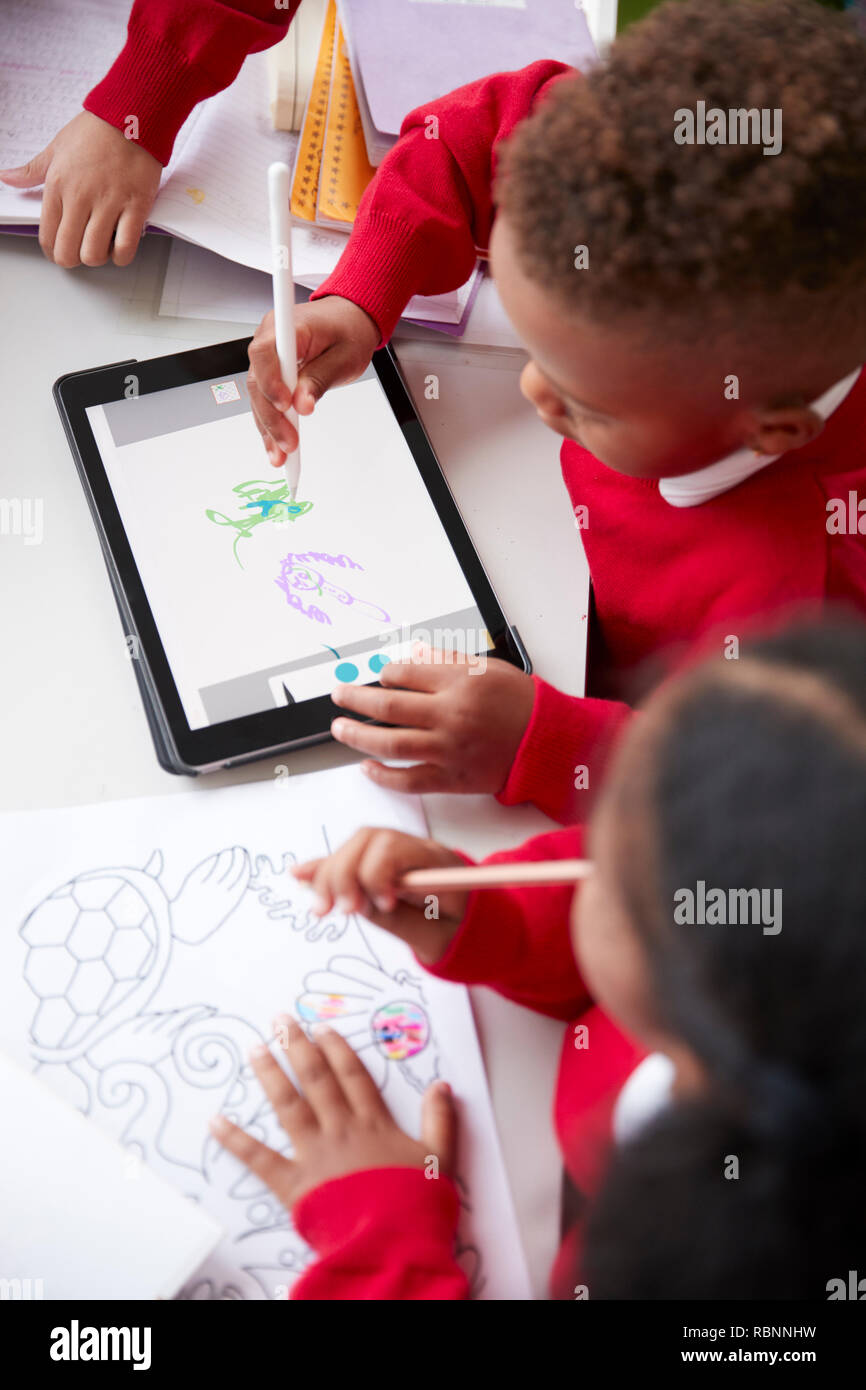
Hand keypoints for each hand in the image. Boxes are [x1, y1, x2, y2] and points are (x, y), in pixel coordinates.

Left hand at [0, 111, 161, 267]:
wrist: (131, 117)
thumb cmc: (95, 131)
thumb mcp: (55, 148)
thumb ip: (31, 171)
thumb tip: (6, 178)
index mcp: (58, 185)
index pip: (47, 237)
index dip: (53, 252)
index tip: (61, 250)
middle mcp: (81, 197)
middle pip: (69, 252)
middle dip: (73, 259)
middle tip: (80, 252)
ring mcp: (109, 203)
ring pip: (95, 254)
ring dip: (97, 258)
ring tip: (101, 246)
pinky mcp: (135, 207)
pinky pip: (125, 247)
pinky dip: (121, 256)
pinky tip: (120, 246)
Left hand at [210, 1015, 456, 1208]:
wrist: (393, 1244)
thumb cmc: (416, 1205)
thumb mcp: (440, 1159)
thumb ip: (441, 1120)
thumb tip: (443, 1085)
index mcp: (374, 1123)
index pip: (352, 1075)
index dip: (337, 1049)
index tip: (322, 1027)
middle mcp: (340, 1129)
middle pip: (316, 1079)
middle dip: (297, 1046)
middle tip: (280, 1020)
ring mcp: (314, 1154)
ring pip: (288, 1105)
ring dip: (270, 1075)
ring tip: (255, 1050)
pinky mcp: (293, 1184)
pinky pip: (259, 1158)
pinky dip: (236, 1140)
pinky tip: (216, 1121)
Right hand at [246, 296, 379, 464]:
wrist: (349, 319)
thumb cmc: (348, 330)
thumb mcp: (343, 356)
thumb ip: (320, 379)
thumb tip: (303, 405)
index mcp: (288, 326)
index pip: (265, 353)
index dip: (270, 381)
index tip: (285, 406)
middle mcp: (270, 338)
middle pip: (258, 380)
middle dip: (271, 416)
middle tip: (288, 443)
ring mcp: (268, 355)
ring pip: (258, 395)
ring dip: (268, 427)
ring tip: (281, 455)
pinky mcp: (270, 370)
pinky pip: (265, 398)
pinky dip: (270, 423)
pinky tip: (275, 446)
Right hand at [293, 826, 467, 963]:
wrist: (476, 925)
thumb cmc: (461, 931)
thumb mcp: (438, 935)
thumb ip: (400, 920)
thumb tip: (359, 905)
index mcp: (437, 859)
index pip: (393, 847)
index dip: (375, 874)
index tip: (379, 906)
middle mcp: (415, 847)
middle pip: (367, 839)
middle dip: (343, 874)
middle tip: (339, 911)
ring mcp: (396, 852)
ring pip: (353, 847)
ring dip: (330, 875)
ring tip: (321, 908)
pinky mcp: (381, 862)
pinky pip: (350, 859)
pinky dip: (326, 869)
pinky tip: (301, 875)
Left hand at [330, 648, 535, 795]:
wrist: (547, 741)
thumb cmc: (520, 702)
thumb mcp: (487, 668)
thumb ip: (446, 660)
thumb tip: (412, 654)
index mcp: (459, 683)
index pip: (405, 673)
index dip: (385, 673)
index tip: (378, 675)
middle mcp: (451, 715)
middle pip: (388, 707)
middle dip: (355, 699)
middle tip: (339, 695)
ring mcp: (449, 749)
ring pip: (391, 744)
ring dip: (358, 736)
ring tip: (340, 729)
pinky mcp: (452, 777)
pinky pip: (410, 780)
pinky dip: (384, 776)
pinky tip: (367, 768)